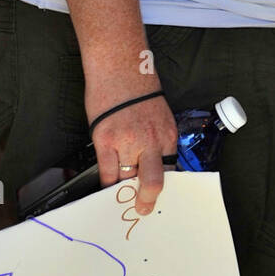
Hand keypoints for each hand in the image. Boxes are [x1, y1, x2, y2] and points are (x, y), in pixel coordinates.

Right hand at [88, 87, 177, 216]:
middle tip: (142, 209)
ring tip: (119, 198)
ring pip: (126, 181)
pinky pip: (106, 173)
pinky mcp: (106, 140)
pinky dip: (106, 184)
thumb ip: (157, 139)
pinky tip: (105, 187)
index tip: (155, 197)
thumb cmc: (138, 88)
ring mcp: (127, 142)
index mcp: (167, 134)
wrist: (119, 66)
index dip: (161, 188)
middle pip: (152, 183)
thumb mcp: (159, 115)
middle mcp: (151, 141)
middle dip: (147, 201)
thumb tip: (151, 164)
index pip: (169, 171)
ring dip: (122, 192)